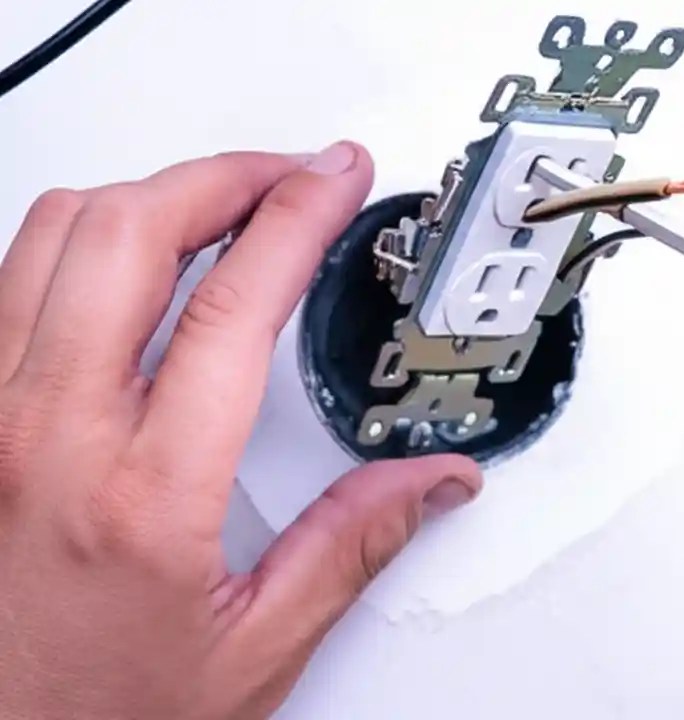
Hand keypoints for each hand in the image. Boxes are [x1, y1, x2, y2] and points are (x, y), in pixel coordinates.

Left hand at [0, 143, 482, 719]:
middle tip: (289, 176)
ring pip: (56, 234)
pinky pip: (9, 280)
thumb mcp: (253, 649)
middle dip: (225, 175)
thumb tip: (430, 482)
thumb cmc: (94, 718)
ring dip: (150, 196)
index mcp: (145, 495)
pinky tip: (129, 260)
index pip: (234, 305)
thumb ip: (352, 548)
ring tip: (218, 203)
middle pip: (131, 231)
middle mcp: (47, 437)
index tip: (336, 181)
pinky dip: (79, 240)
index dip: (298, 217)